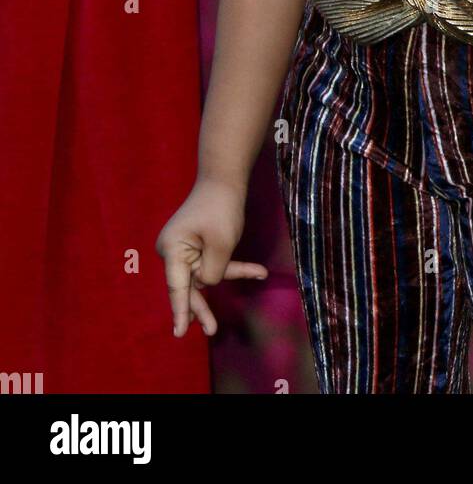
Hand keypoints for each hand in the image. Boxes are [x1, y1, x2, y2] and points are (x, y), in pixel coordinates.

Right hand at [155, 176, 267, 337]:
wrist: (225, 179)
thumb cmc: (221, 208)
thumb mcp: (221, 244)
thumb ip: (213, 272)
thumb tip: (208, 284)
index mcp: (172, 250)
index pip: (177, 287)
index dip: (179, 311)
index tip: (180, 333)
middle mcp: (173, 251)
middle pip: (188, 286)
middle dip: (203, 306)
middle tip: (212, 330)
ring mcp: (184, 250)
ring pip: (204, 275)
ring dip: (228, 273)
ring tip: (257, 273)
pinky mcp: (197, 247)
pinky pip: (212, 264)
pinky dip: (232, 266)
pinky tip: (258, 270)